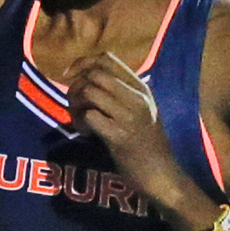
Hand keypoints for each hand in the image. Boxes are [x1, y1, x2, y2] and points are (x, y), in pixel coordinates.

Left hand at [63, 51, 180, 200]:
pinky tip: (87, 133)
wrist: (160, 172)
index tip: (69, 74)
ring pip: (89, 92)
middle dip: (75, 86)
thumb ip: (117, 90)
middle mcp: (137, 97)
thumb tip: (85, 75)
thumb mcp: (137, 108)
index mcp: (140, 87)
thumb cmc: (144, 141)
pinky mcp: (119, 134)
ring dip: (75, 105)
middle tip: (74, 104)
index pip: (106, 58)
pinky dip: (80, 123)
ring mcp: (130, 115)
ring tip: (80, 120)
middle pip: (94, 74)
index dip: (82, 62)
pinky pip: (89, 116)